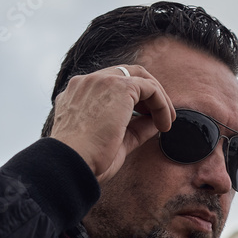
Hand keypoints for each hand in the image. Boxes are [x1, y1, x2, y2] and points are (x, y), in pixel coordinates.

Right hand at [50, 64, 174, 183]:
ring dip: (158, 98)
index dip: (133, 99)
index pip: (109, 85)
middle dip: (147, 92)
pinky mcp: (118, 87)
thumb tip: (155, 122)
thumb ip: (134, 128)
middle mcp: (85, 83)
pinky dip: (162, 104)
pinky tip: (164, 124)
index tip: (146, 118)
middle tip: (161, 116)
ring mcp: (100, 81)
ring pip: (139, 77)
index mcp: (77, 95)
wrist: (71, 163)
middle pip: (126, 74)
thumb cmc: (86, 160)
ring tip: (166, 122)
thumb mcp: (114, 141)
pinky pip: (150, 88)